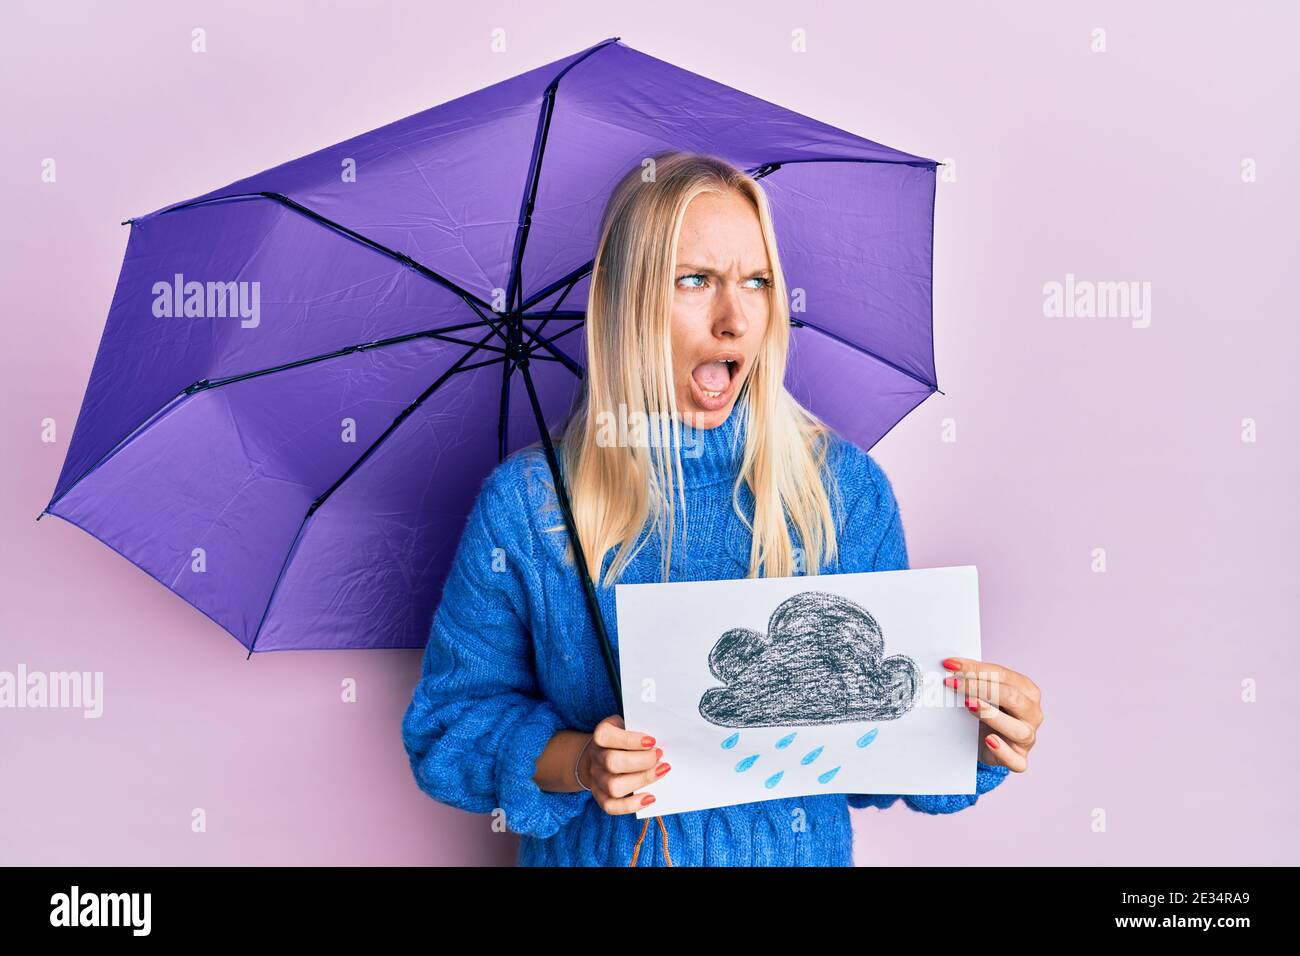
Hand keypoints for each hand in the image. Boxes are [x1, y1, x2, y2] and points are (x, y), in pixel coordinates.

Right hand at [580, 715, 672, 813]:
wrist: (602, 753)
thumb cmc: (623, 737)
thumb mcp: (629, 725)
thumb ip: (641, 729)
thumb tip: (664, 738)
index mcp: (601, 735)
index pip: (606, 736)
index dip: (630, 740)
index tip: (652, 741)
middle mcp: (596, 757)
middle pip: (612, 763)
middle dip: (641, 761)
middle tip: (660, 756)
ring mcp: (596, 778)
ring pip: (613, 787)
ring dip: (642, 781)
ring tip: (660, 772)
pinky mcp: (600, 796)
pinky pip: (611, 806)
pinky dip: (631, 805)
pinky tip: (651, 797)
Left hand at [942, 657, 1041, 771]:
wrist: (986, 740)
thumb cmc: (988, 711)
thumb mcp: (983, 692)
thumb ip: (973, 679)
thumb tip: (949, 666)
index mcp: (1027, 691)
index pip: (1003, 675)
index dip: (976, 669)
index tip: (951, 665)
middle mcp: (1033, 713)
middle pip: (1012, 697)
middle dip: (979, 688)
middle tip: (953, 684)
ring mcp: (1028, 738)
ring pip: (1019, 729)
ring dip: (992, 715)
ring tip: (969, 705)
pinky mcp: (1019, 759)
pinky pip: (1015, 759)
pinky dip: (1002, 750)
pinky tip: (988, 740)